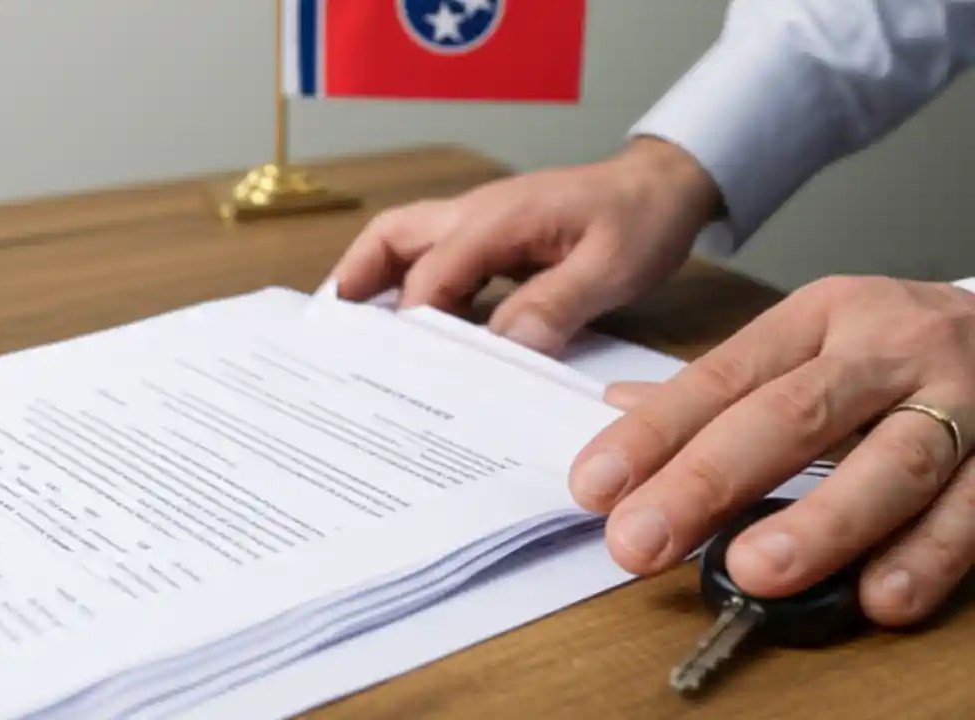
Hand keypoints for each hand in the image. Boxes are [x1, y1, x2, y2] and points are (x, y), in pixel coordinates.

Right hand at [331, 137, 721, 354]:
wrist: (665, 186)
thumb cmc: (640, 220)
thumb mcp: (610, 268)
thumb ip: (556, 304)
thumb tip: (505, 345)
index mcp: (497, 220)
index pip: (432, 274)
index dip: (413, 322)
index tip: (400, 368)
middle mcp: (476, 215)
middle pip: (392, 238)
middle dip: (355, 279)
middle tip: (332, 330)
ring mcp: (481, 223)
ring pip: (405, 243)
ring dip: (375, 280)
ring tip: (357, 332)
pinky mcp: (492, 237)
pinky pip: (436, 258)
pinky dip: (411, 286)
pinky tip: (416, 326)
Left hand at [570, 275, 974, 626]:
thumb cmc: (897, 345)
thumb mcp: (813, 339)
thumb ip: (726, 383)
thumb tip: (619, 408)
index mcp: (821, 317)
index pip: (722, 376)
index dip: (654, 433)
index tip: (595, 485)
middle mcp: (887, 349)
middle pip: (791, 415)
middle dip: (707, 482)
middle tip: (640, 541)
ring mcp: (960, 399)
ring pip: (891, 463)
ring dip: (820, 524)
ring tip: (754, 573)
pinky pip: (973, 508)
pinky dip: (928, 556)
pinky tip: (879, 595)